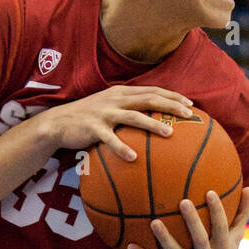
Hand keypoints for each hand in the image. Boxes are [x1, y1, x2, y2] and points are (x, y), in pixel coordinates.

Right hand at [44, 85, 194, 161]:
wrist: (57, 123)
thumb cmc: (88, 118)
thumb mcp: (109, 107)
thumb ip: (128, 109)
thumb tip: (152, 119)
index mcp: (121, 93)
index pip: (152, 90)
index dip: (172, 95)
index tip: (191, 104)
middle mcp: (115, 99)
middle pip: (148, 99)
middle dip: (171, 105)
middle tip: (189, 114)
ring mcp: (104, 113)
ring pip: (133, 116)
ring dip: (152, 125)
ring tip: (169, 134)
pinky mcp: (93, 128)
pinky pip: (110, 139)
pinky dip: (122, 148)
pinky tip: (133, 158)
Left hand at [130, 186, 248, 248]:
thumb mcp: (235, 238)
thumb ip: (242, 214)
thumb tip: (248, 188)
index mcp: (222, 248)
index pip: (221, 228)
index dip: (217, 211)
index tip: (210, 192)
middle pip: (200, 240)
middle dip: (193, 222)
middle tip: (183, 201)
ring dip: (165, 238)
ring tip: (154, 221)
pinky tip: (130, 244)